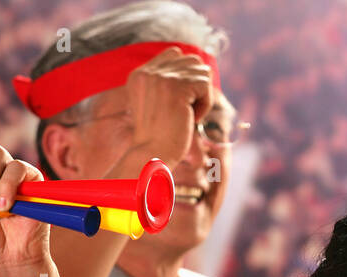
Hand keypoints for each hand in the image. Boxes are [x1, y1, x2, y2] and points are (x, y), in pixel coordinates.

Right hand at [120, 47, 213, 169]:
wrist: (153, 153)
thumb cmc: (159, 136)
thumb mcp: (158, 104)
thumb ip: (169, 83)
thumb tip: (198, 69)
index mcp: (140, 74)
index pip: (174, 54)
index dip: (188, 75)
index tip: (183, 100)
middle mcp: (148, 71)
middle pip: (191, 60)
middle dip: (197, 85)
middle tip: (189, 108)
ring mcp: (161, 77)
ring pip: (201, 71)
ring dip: (202, 94)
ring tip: (190, 114)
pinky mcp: (177, 87)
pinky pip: (206, 85)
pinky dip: (205, 104)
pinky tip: (192, 118)